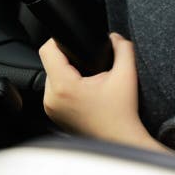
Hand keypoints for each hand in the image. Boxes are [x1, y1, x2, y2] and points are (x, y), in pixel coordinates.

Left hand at [39, 33, 171, 153]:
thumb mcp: (127, 74)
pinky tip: (84, 90)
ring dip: (67, 73)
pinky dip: (67, 86)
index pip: (48, 51)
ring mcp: (51, 109)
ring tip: (88, 78)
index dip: (58, 40)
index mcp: (64, 86)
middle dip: (69, 58)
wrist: (120, 138)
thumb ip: (123, 48)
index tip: (74, 39)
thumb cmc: (122, 112)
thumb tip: (114, 36)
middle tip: (90, 64)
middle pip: (51, 64)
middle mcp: (51, 99)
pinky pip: (54, 92)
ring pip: (52, 78)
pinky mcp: (54, 116)